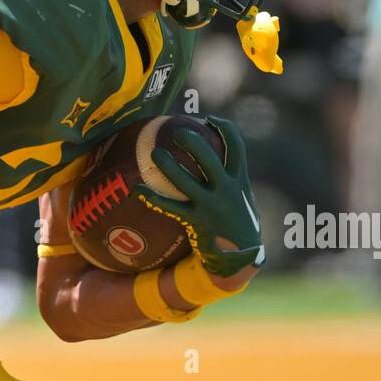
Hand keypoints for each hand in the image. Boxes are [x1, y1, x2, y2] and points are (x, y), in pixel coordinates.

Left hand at [145, 117, 264, 276]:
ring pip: (186, 181)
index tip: (210, 119)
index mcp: (240, 181)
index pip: (236, 147)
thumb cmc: (238, 226)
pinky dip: (152, 199)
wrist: (241, 260)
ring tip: (155, 153)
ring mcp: (212, 206)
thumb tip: (213, 163)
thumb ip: (232, 182)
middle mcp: (227, 190)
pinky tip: (137, 191)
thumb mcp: (243, 200)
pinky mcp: (197, 222)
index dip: (224, 129)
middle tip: (178, 132)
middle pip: (209, 159)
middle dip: (193, 142)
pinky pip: (170, 207)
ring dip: (168, 166)